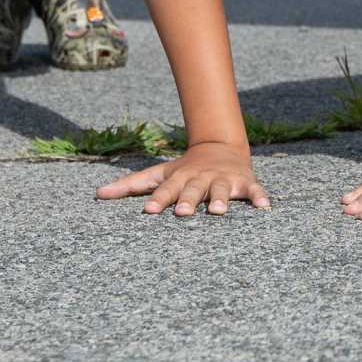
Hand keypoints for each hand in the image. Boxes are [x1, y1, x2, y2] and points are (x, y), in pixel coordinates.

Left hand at [96, 140, 268, 216]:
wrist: (220, 147)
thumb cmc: (185, 169)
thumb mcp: (159, 173)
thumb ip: (130, 185)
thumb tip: (97, 194)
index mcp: (180, 177)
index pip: (167, 189)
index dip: (158, 199)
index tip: (149, 211)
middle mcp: (201, 178)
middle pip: (193, 189)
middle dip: (188, 200)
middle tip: (181, 213)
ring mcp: (224, 180)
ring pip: (222, 190)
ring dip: (220, 199)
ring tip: (217, 212)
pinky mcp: (245, 183)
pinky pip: (254, 191)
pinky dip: (259, 197)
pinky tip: (264, 208)